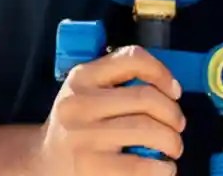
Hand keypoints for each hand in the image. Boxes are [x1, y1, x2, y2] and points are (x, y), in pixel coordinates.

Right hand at [30, 45, 185, 175]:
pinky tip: (162, 167)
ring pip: (150, 131)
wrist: (45, 160)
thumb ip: (116, 81)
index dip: (162, 73)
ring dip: (173, 141)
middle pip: (148, 98)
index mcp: (82, 77)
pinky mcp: (92, 167)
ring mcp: (85, 137)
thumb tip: (167, 91)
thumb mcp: (85, 91)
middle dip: (173, 114)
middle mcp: (80, 103)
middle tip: (177, 126)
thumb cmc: (77, 124)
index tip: (173, 91)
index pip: (132, 59)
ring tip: (172, 148)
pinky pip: (142, 165)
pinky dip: (163, 168)